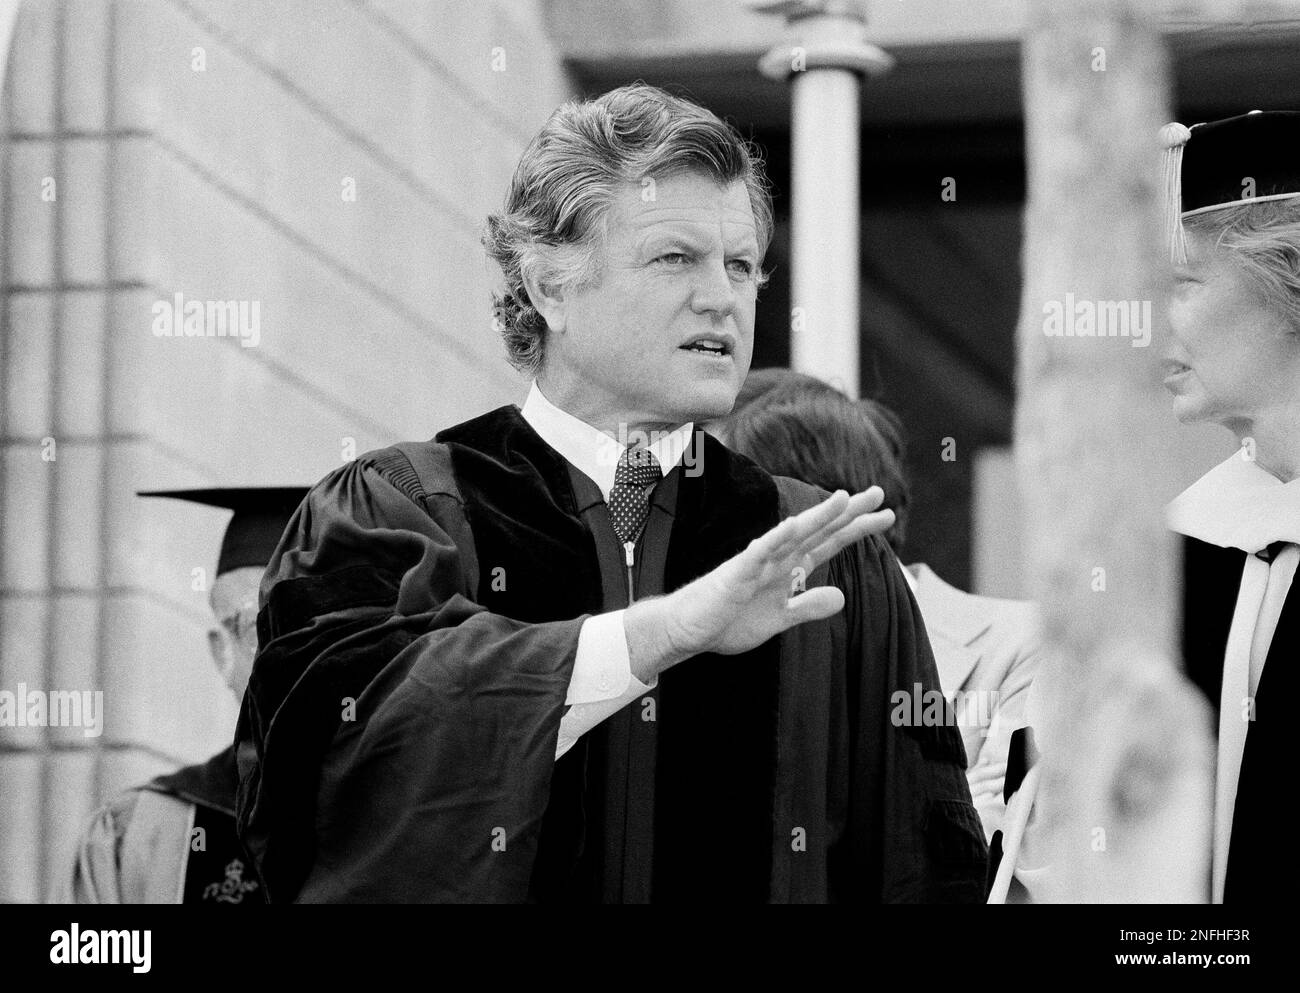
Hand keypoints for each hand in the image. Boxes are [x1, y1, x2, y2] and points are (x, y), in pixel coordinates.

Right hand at [625, 487, 893, 681]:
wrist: (687, 629)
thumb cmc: (728, 620)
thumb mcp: (779, 619)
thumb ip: (808, 607)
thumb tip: (842, 597)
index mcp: (788, 568)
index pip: (829, 543)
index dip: (857, 529)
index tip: (887, 516)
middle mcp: (777, 559)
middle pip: (819, 531)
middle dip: (849, 513)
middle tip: (880, 494)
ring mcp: (756, 564)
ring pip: (793, 534)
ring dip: (818, 517)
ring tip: (844, 499)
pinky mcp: (735, 574)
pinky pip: (758, 554)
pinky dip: (775, 539)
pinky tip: (793, 525)